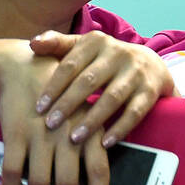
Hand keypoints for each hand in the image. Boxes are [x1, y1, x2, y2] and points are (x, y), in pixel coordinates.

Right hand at [0, 43, 110, 184]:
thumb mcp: (83, 116)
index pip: (100, 170)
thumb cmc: (63, 99)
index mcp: (90, 129)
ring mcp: (40, 136)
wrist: (27, 68)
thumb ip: (89, 146)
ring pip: (38, 184)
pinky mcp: (15, 135)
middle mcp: (67, 135)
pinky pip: (13, 173)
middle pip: (67, 184)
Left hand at [30, 31, 175, 147]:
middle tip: (50, 125)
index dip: (53, 87)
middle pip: (89, 80)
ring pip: (112, 97)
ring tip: (74, 138)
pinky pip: (135, 111)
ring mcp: (137, 71)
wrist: (152, 65)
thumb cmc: (106, 60)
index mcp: (97, 41)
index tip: (38, 108)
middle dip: (68, 104)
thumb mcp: (84, 47)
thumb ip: (58, 44)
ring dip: (92, 119)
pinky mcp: (151, 89)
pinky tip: (104, 143)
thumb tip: (32, 44)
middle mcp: (119, 52)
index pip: (70, 64)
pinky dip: (120, 128)